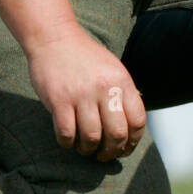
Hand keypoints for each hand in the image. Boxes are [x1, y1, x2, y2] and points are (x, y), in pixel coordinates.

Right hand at [25, 24, 145, 162]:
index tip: (125, 148)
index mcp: (121, 81)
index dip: (133, 141)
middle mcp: (104, 88)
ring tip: (86, 149)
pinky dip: (69, 143)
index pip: (137, 121)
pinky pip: (66, 134)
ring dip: (89, 150)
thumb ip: (123, 94)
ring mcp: (81, 95)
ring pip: (91, 138)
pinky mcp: (58, 100)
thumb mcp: (113, 69)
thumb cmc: (85, 58)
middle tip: (104, 155)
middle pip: (117, 134)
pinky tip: (69, 141)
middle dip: (112, 151)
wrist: (54, 38)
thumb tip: (131, 128)